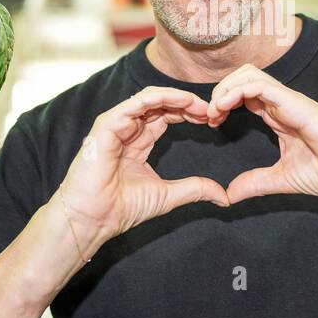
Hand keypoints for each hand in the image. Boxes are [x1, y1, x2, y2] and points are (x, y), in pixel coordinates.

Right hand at [55, 87, 228, 258]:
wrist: (93, 219)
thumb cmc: (121, 208)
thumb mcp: (168, 195)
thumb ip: (195, 189)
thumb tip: (224, 196)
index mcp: (138, 142)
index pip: (166, 116)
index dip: (189, 114)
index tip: (212, 119)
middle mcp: (126, 129)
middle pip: (160, 104)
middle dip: (187, 104)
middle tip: (212, 108)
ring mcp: (115, 125)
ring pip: (149, 99)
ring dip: (176, 98)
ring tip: (199, 104)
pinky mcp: (107, 126)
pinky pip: (134, 104)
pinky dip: (158, 99)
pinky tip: (179, 102)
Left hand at [206, 64, 317, 203]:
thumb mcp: (284, 179)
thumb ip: (257, 183)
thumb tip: (230, 194)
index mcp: (280, 116)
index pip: (244, 94)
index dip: (223, 103)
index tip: (212, 124)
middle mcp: (283, 104)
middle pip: (243, 77)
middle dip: (220, 91)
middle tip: (209, 116)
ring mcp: (289, 101)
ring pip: (249, 75)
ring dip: (225, 89)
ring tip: (214, 111)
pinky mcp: (296, 104)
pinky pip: (260, 86)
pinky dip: (236, 91)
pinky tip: (225, 109)